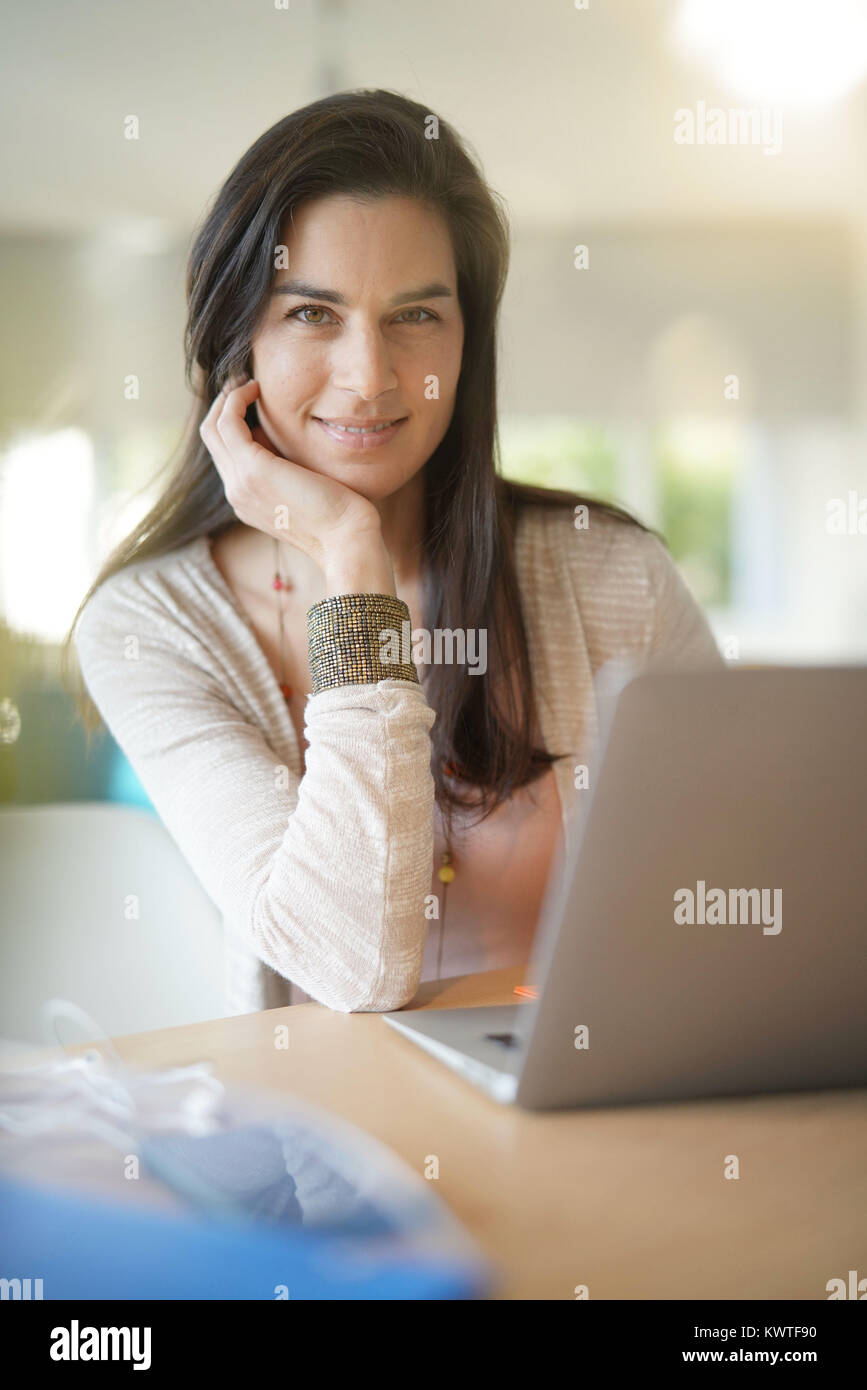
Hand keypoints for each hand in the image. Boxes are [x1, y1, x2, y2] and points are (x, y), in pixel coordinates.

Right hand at [199, 374, 384, 571]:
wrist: (346, 540)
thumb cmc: (340, 516)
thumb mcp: (306, 488)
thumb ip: (287, 466)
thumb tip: (281, 437)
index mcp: (247, 499)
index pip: (225, 452)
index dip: (233, 420)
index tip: (252, 398)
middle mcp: (236, 492)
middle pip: (212, 437)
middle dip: (225, 403)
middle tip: (246, 380)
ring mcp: (240, 482)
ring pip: (213, 427)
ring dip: (228, 397)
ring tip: (250, 380)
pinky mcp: (253, 469)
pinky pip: (229, 422)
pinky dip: (237, 399)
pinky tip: (257, 388)